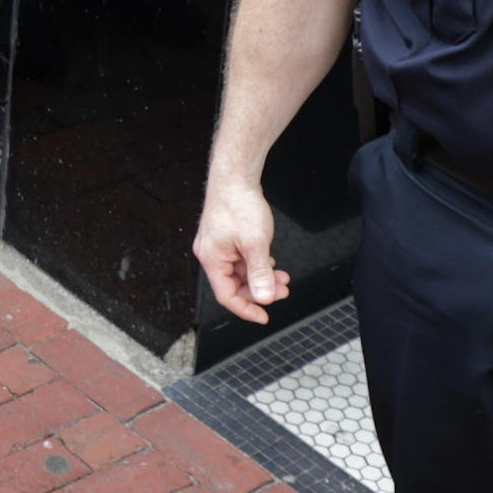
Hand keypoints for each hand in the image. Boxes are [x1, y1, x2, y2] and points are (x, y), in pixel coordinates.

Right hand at [193, 172, 288, 321]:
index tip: (263, 316)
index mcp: (212, 259)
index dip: (247, 309)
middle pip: (234, 284)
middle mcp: (211, 254)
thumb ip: (260, 274)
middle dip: (259, 290)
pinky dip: (256, 263)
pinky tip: (270, 262)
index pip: (227, 296)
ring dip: (261, 276)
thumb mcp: (255, 244)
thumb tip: (265, 297)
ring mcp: (217, 244)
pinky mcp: (224, 236)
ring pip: (240, 271)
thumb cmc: (239, 204)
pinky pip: (239, 258)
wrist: (235, 176)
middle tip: (282, 291)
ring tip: (282, 277)